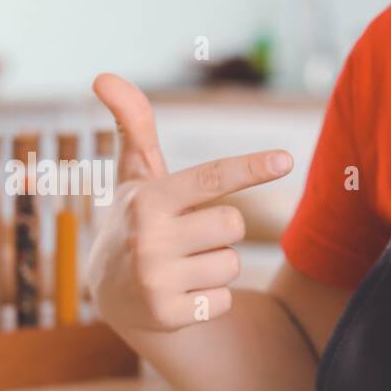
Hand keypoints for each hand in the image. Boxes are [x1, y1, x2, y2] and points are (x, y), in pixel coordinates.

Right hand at [88, 73, 293, 331]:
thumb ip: (134, 126)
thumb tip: (104, 75)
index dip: (249, 168)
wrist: (111, 292)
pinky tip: (181, 294)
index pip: (210, 178)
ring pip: (231, 265)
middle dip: (221, 231)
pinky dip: (211, 299)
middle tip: (189, 236)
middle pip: (234, 225)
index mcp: (148, 198)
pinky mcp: (166, 315)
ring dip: (216, 266)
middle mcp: (149, 237)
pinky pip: (224, 300)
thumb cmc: (137, 220)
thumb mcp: (135, 176)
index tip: (285, 160)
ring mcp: (156, 279)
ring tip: (182, 266)